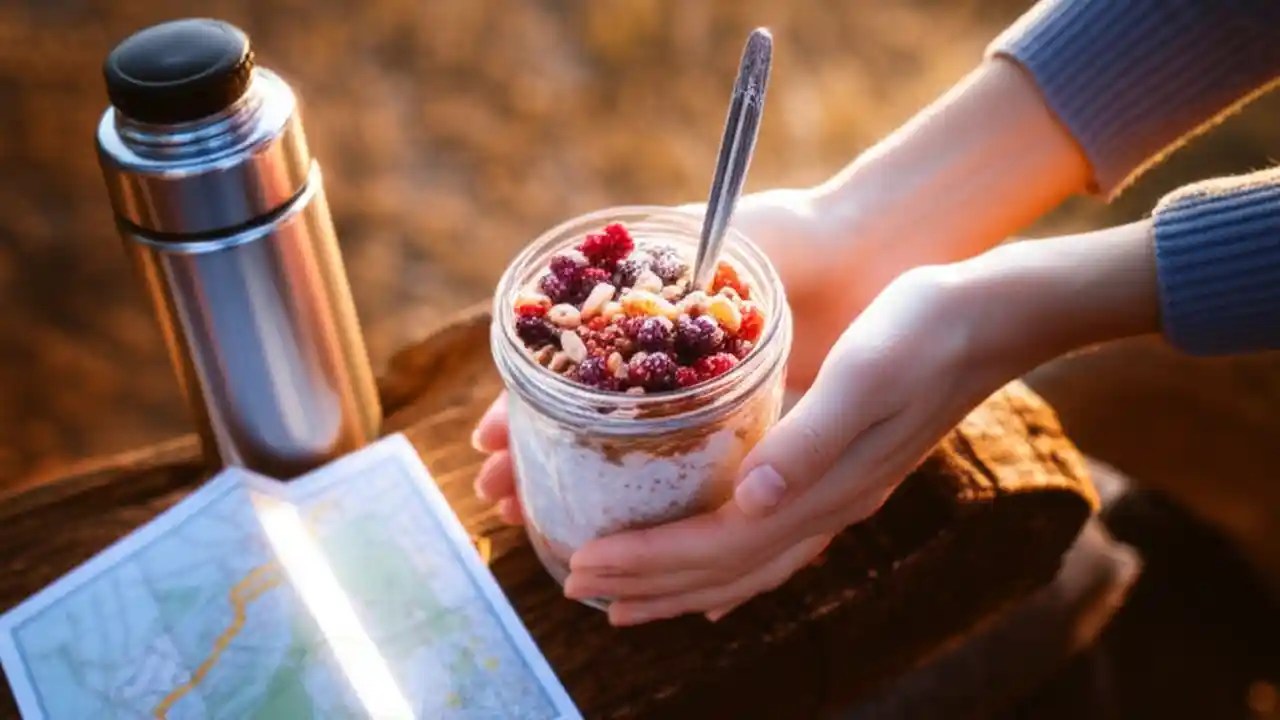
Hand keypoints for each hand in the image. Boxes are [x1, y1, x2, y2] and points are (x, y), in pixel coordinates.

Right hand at [473, 186, 864, 517]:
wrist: (864, 252)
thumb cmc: (792, 238)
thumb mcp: (716, 244)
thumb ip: (664, 261)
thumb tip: (581, 286)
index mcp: (654, 338)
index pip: (576, 387)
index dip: (528, 414)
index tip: (486, 443)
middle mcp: (675, 382)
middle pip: (592, 438)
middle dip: (537, 466)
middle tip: (497, 497)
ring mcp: (711, 416)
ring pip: (633, 475)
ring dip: (581, 496)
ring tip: (532, 520)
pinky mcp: (757, 446)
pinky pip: (698, 497)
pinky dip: (660, 524)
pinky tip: (632, 554)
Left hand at [565, 222, 1159, 624]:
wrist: (991, 319)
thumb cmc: (922, 330)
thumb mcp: (864, 374)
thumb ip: (810, 440)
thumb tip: (754, 500)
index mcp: (826, 486)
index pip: (721, 544)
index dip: (650, 560)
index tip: (585, 565)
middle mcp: (830, 507)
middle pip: (727, 570)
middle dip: (651, 584)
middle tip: (580, 588)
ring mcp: (840, 498)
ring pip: (749, 567)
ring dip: (684, 588)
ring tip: (628, 602)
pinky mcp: (843, 478)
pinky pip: (776, 548)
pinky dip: (733, 573)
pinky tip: (715, 585)